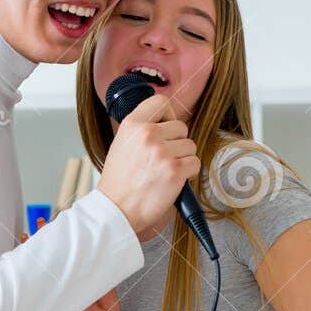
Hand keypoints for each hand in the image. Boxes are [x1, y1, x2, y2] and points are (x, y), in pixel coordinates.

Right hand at [96, 94, 199, 234]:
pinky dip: (188, 173)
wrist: (116, 209)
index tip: (166, 128)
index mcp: (132, 124)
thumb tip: (166, 122)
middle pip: (182, 127)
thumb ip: (142, 129)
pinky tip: (171, 180)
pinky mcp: (175, 170)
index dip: (168, 115)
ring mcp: (162, 152)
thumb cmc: (119, 181)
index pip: (162, 102)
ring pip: (190, 146)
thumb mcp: (121, 143)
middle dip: (177, 143)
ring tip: (164, 171)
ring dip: (182, 159)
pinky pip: (195, 163)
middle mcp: (148, 134)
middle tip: (162, 159)